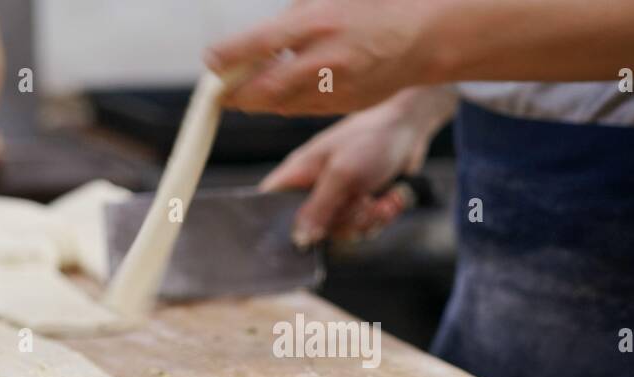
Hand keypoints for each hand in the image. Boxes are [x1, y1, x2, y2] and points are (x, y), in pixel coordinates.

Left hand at [206, 0, 448, 115]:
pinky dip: (285, 103)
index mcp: (317, 23)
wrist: (422, 36)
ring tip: (243, 92)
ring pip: (282, 104)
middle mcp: (325, 59)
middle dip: (237, 93)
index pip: (259, 44)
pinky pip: (304, 110)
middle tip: (220, 91)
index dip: (229, 57)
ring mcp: (337, 88)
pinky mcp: (346, 105)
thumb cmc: (370, 7)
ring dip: (258, 100)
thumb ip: (287, 19)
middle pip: (265, 88)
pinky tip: (279, 93)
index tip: (212, 62)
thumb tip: (248, 45)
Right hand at [262, 87, 454, 244]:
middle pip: (313, 229)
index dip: (279, 226)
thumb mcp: (342, 173)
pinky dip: (381, 216)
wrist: (410, 126)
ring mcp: (338, 196)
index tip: (304, 237)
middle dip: (344, 223)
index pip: (269, 204)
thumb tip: (300, 240)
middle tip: (362, 204)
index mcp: (298, 174)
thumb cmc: (372, 137)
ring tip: (380, 200)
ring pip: (342, 231)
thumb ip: (318, 208)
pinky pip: (363, 226)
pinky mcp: (359, 201)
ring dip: (368, 220)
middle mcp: (313, 187)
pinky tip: (391, 198)